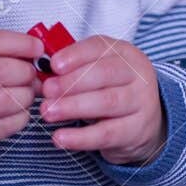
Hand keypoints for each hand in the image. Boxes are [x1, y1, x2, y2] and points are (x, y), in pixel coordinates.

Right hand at [0, 28, 43, 174]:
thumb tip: (26, 48)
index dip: (22, 44)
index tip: (37, 48)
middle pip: (5, 73)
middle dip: (28, 72)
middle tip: (31, 74)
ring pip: (8, 102)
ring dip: (27, 96)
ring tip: (26, 92)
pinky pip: (3, 128)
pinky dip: (20, 118)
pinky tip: (18, 111)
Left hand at [39, 35, 166, 164]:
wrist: (143, 124)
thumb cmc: (112, 92)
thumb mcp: (98, 73)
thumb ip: (74, 68)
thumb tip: (42, 71)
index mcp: (125, 54)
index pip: (100, 47)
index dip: (76, 55)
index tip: (53, 65)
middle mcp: (138, 75)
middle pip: (104, 74)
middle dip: (71, 82)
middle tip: (46, 91)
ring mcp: (142, 103)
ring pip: (106, 102)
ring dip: (73, 107)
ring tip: (48, 112)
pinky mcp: (137, 130)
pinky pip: (106, 134)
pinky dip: (81, 137)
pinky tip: (60, 137)